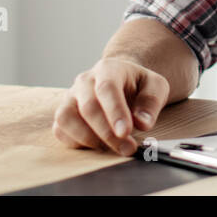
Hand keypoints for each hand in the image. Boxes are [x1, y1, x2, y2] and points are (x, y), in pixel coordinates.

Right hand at [53, 57, 169, 154]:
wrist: (122, 83)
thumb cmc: (138, 86)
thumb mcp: (155, 86)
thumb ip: (151, 102)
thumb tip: (142, 123)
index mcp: (108, 69)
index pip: (107, 88)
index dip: (115, 112)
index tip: (126, 132)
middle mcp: (85, 81)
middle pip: (88, 107)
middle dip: (107, 132)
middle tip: (127, 148)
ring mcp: (70, 97)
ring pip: (67, 118)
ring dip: (89, 139)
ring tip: (111, 147)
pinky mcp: (64, 115)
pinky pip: (60, 131)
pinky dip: (77, 142)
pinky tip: (97, 145)